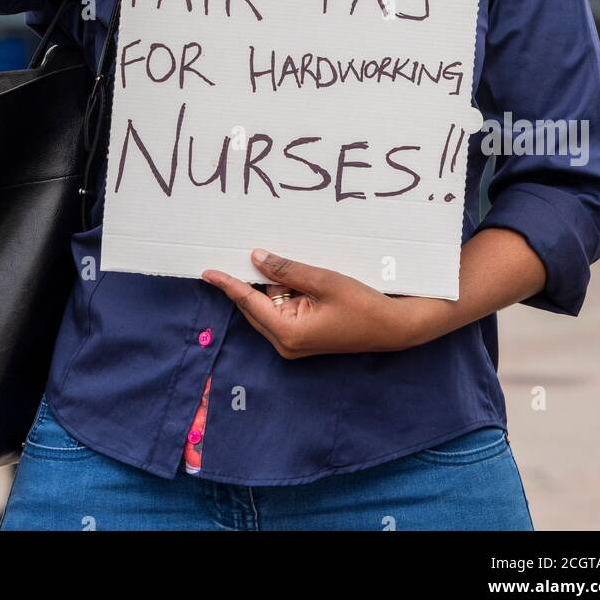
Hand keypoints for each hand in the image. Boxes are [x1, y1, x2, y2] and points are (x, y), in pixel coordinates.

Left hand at [202, 249, 427, 358]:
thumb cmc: (362, 304)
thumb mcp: (323, 280)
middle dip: (245, 282)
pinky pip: (281, 312)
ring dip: (265, 287)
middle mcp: (285, 344)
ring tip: (260, 260)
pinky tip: (281, 275)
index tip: (207, 271)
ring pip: (267, 308)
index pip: (248, 302)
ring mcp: (294, 344)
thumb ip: (286, 270)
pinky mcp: (302, 338)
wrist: (392, 327)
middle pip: (254, 307)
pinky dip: (279, 294)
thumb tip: (256, 257)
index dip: (227, 284)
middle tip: (231, 255)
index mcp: (287, 332)